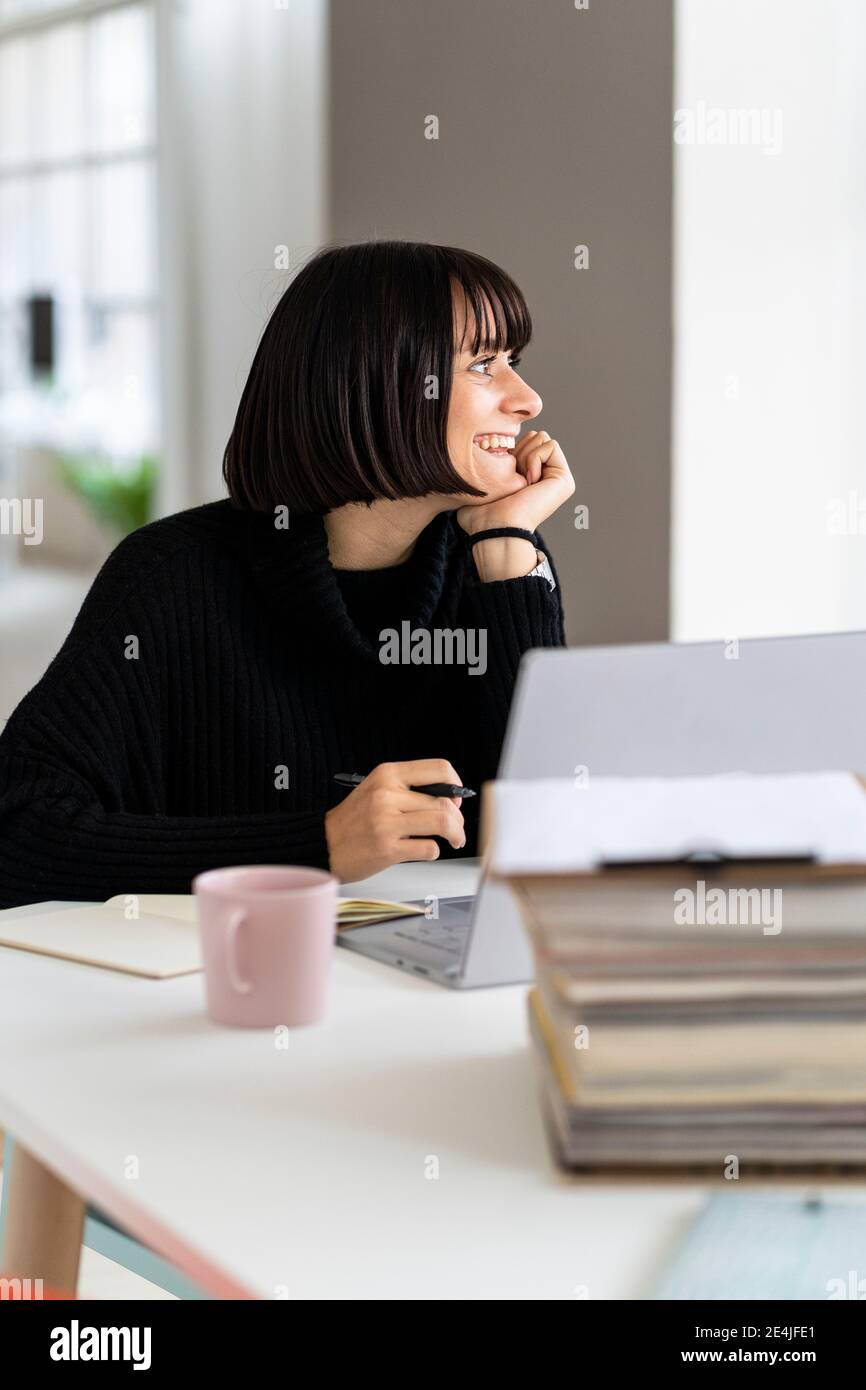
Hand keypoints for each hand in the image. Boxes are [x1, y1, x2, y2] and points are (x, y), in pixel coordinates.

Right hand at [324, 759, 465, 881]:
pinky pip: (429, 848)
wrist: (324, 843)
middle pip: (445, 802)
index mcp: (387, 774)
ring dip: (456, 834)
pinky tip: (425, 850)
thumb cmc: (354, 820)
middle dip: (458, 818)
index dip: (455, 784)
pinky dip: (434, 851)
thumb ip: (410, 789)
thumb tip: (451, 798)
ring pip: (442, 823)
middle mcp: (387, 795)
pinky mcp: (387, 849)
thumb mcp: (378, 790)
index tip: (456, 797)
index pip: (438, 769)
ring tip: (454, 839)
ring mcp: (386, 822)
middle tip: (456, 827)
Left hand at [456, 430, 574, 536]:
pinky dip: (534, 458)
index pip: (523, 440)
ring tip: (521, 482)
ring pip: (543, 438)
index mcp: (531, 477)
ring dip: (525, 456)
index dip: (509, 450)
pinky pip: (551, 445)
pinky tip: (529, 481)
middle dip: (519, 451)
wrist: (495, 527)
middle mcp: (547, 477)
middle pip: (536, 435)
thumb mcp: (482, 485)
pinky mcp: (564, 479)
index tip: (504, 475)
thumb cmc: (482, 514)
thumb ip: (487, 470)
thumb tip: (476, 464)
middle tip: (514, 478)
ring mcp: (558, 479)